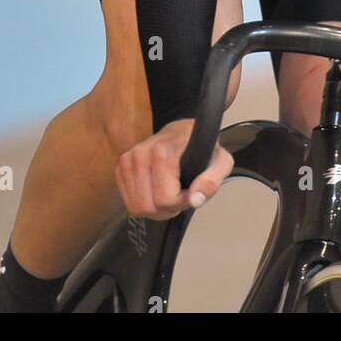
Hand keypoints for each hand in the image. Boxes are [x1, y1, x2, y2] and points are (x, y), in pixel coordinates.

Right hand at [115, 118, 233, 220]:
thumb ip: (212, 180)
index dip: (181, 202)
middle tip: (180, 196)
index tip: (191, 192)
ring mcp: (128, 160)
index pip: (165, 198)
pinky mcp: (120, 168)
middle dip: (167, 209)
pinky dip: (143, 203)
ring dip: (155, 208)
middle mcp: (141, 154)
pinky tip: (156, 192)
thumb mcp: (220, 161)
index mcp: (162, 151)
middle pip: (148, 206)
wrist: (182, 131)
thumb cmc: (200, 146)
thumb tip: (195, 200)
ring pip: (136, 208)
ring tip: (169, 193)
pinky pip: (128, 203)